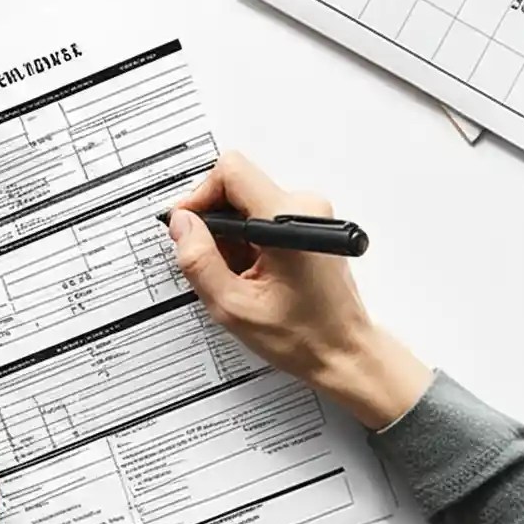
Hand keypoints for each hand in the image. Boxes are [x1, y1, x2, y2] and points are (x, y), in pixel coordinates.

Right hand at [168, 152, 430, 428]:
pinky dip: (246, 242)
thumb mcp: (233, 306)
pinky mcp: (307, 224)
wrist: (342, 351)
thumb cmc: (303, 336)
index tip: (188, 227)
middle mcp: (304, 208)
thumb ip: (199, 261)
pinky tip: (253, 273)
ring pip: (245, 204)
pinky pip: (260, 217)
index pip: (231, 172)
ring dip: (230, 238)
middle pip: (236, 187)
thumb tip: (181, 225)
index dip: (199, 196)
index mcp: (287, 221)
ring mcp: (309, 214)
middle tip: (215, 264)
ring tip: (240, 276)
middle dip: (214, 225)